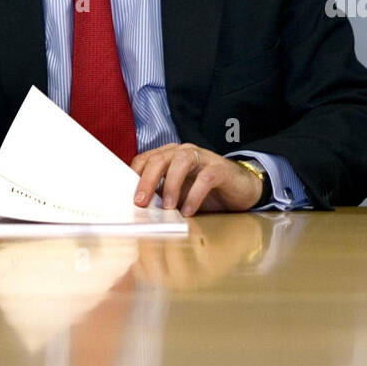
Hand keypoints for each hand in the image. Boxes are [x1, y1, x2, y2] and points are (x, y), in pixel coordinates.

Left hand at [131, 143, 263, 215]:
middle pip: (159, 158)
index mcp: (169, 156)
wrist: (241, 188)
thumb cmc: (206, 192)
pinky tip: (189, 211)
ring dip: (171, 185)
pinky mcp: (219, 168)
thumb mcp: (179, 195)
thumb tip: (139, 213)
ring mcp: (202, 158)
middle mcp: (183, 152)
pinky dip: (194, 195)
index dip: (134, 176)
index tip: (125, 197)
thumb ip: (161, 198)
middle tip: (140, 202)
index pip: (145, 159)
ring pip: (181, 162)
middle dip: (147, 180)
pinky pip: (204, 178)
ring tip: (167, 207)